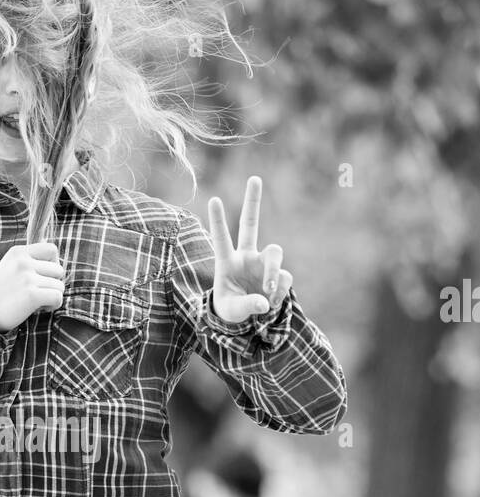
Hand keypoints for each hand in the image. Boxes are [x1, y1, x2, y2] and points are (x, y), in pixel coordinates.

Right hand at [0, 241, 64, 331]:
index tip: (43, 276)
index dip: (53, 263)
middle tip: (38, 292)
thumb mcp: (10, 267)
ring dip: (52, 296)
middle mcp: (23, 262)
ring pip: (59, 285)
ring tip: (36, 301)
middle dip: (52, 283)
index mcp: (18, 252)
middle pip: (59, 270)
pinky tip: (39, 308)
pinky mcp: (32, 294)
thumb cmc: (0, 292)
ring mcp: (27, 277)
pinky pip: (58, 297)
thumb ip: (29, 260)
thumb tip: (54, 252)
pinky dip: (53, 305)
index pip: (51, 249)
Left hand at [208, 176, 292, 323]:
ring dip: (273, 272)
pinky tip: (271, 304)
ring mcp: (263, 263)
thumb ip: (246, 306)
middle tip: (254, 179)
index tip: (213, 199)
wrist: (247, 317)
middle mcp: (246, 257)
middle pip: (250, 224)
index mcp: (227, 262)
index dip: (218, 221)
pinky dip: (280, 292)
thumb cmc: (231, 309)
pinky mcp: (278, 274)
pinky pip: (284, 278)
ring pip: (275, 253)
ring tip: (268, 292)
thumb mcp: (232, 310)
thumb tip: (264, 302)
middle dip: (253, 202)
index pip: (221, 238)